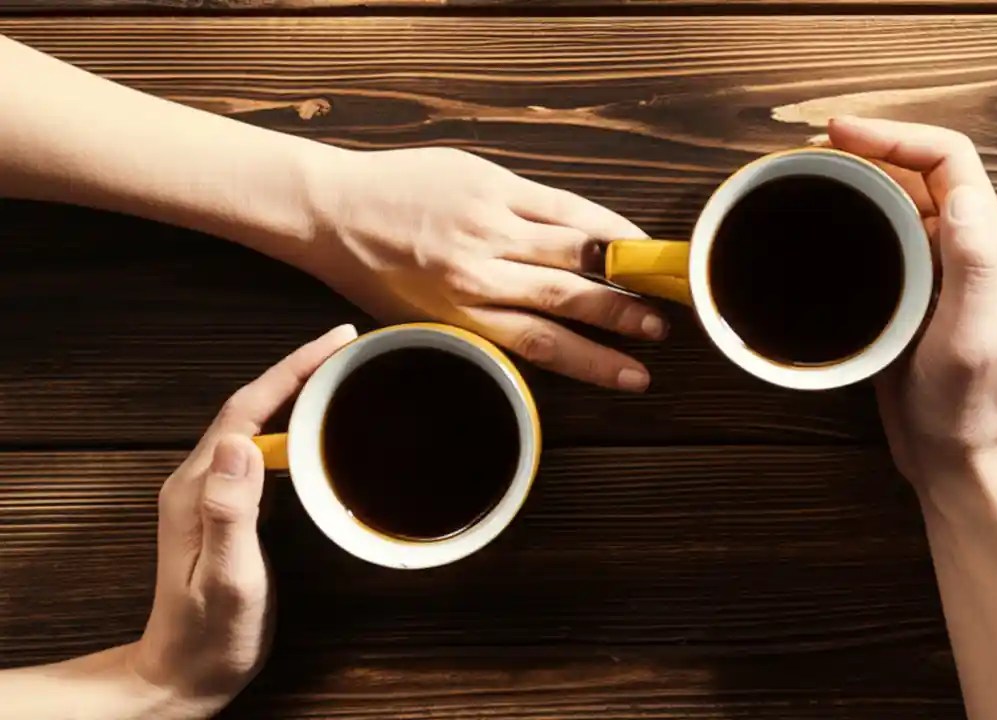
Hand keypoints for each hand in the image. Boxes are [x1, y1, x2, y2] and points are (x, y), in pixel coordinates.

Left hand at [127, 325, 356, 716]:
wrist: (185, 674)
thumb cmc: (210, 635)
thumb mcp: (225, 577)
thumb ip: (229, 511)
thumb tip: (241, 443)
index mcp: (198, 487)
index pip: (247, 408)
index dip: (291, 369)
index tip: (335, 342)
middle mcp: (200, 480)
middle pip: (253, 406)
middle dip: (301, 369)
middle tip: (351, 349)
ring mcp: (213, 493)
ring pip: (259, 424)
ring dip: (299, 394)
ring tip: (344, 377)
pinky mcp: (229, 508)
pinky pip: (265, 451)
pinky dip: (296, 427)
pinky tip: (322, 431)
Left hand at [298, 147, 664, 391]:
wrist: (329, 208)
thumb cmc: (370, 272)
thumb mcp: (420, 320)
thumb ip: (480, 330)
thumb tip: (541, 341)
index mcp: (461, 314)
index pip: (543, 343)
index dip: (595, 363)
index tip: (635, 377)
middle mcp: (479, 271)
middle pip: (566, 297)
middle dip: (620, 315)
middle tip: (660, 329)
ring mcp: (487, 222)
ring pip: (571, 246)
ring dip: (620, 267)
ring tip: (657, 281)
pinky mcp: (491, 183)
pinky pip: (559, 203)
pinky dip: (598, 219)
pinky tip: (626, 231)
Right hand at [826, 117, 996, 488]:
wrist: (958, 460)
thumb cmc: (969, 406)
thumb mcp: (975, 337)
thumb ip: (977, 264)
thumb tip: (960, 194)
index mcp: (987, 247)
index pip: (948, 159)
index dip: (895, 135)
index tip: (839, 134)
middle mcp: (963, 250)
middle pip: (918, 172)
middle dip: (868, 150)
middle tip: (812, 155)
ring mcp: (936, 274)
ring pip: (896, 205)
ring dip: (856, 183)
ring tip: (807, 181)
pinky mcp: (909, 298)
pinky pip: (880, 242)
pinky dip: (850, 223)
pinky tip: (818, 234)